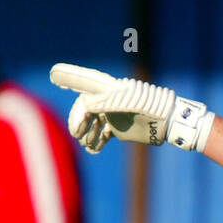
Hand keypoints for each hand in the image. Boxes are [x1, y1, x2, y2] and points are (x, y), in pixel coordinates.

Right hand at [50, 63, 213, 153]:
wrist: (168, 123)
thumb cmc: (150, 107)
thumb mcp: (128, 102)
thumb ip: (106, 101)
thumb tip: (85, 106)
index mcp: (110, 89)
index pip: (86, 82)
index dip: (70, 77)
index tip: (54, 73)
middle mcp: (109, 100)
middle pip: (85, 108)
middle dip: (79, 120)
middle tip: (77, 133)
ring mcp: (113, 115)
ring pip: (92, 123)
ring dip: (86, 133)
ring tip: (88, 143)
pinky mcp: (118, 129)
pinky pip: (101, 134)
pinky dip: (95, 142)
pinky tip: (93, 149)